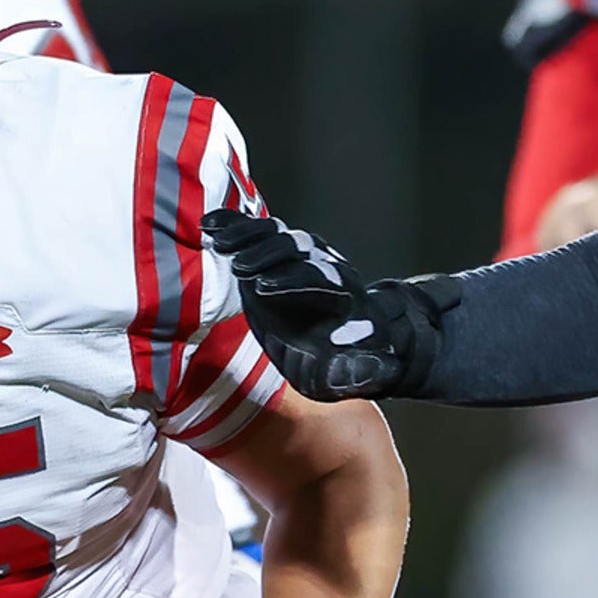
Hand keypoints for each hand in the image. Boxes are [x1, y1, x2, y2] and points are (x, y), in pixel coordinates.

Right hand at [203, 209, 457, 401]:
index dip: (292, 280)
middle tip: (241, 268)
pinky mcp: (274, 252)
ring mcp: (298, 254)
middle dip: (269, 255)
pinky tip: (210, 225)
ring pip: (277, 233)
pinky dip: (234, 224)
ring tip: (221, 242)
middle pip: (298, 248)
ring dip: (249, 235)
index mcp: (342, 293)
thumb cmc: (337, 356)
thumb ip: (363, 372)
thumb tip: (387, 370)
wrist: (339, 334)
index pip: (320, 278)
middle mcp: (323, 265)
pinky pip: (255, 231)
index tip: (262, 288)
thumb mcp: (348, 373)